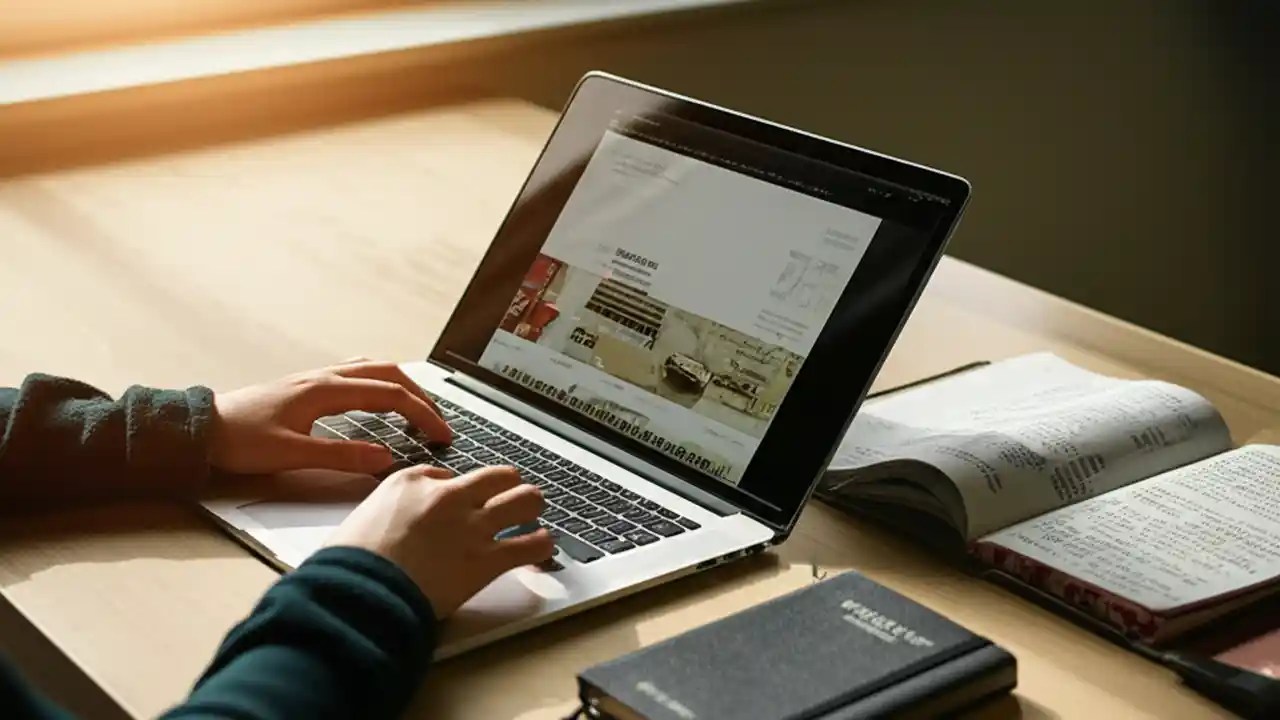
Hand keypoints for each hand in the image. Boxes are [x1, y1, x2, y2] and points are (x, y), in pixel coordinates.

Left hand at [209, 359, 450, 474]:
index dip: (422, 414)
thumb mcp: (292, 453)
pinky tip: (378, 399)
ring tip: (417, 409)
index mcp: (326, 390)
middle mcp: (324, 377)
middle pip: (389, 374)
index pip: (390, 395)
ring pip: (373, 369)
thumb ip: (341, 455)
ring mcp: (316, 378)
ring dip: (401, 385)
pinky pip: (356, 374)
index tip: (442, 434)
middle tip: (439, 423)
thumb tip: (385, 457)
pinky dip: (380, 384)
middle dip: (420, 397)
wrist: (199, 427)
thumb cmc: (239, 440)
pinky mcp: (307, 386)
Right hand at [327, 465, 554, 615]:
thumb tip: (396, 522)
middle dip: (509, 487)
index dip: (459, 490)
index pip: (449, 474)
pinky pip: (531, 545)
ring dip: (532, 507)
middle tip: (511, 499)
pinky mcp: (486, 561)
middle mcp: (448, 496)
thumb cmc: (348, 563)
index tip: (461, 502)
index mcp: (412, 482)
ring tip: (533, 517)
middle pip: (499, 477)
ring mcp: (472, 527)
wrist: (358, 592)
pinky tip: (540, 547)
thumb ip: (385, 513)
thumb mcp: (357, 520)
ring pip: (525, 500)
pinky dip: (541, 545)